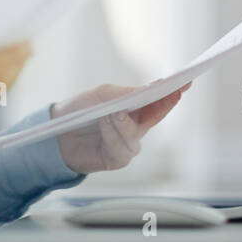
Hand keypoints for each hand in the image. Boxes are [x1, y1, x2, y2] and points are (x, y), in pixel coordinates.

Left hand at [52, 81, 191, 174]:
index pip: (158, 101)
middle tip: (168, 92)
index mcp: (134, 108)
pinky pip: (122, 149)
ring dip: (122, 123)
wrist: (56, 133)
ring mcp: (128, 144)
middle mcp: (135, 126)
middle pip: (156, 116)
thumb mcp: (103, 95)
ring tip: (109, 115)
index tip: (185, 82)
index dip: (173, 92)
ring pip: (136, 135)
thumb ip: (127, 94)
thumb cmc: (80, 110)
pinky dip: (111, 136)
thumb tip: (151, 90)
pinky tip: (103, 128)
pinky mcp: (117, 159)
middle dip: (163, 104)